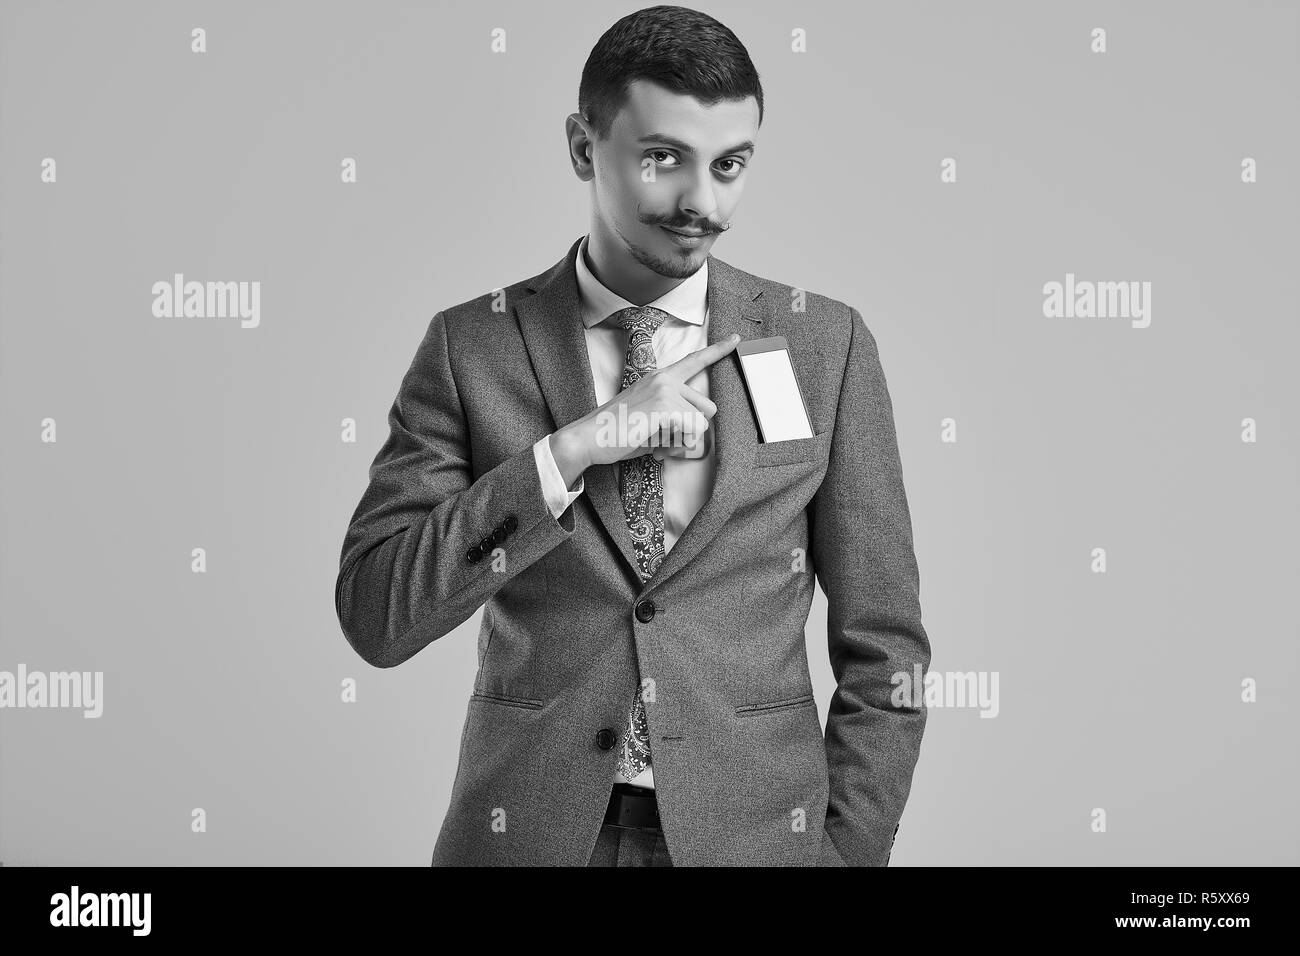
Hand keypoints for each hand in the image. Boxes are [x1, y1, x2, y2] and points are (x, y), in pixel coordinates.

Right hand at [550, 333, 741, 483]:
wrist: (590, 437)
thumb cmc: (617, 432)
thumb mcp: (648, 419)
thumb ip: (672, 419)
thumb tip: (694, 437)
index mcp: (660, 378)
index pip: (694, 361)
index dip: (718, 350)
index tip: (736, 339)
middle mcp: (665, 379)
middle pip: (707, 407)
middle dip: (693, 429)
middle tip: (664, 439)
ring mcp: (665, 390)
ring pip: (701, 423)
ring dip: (685, 440)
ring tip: (657, 442)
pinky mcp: (665, 406)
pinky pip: (692, 431)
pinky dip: (679, 446)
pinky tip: (657, 446)